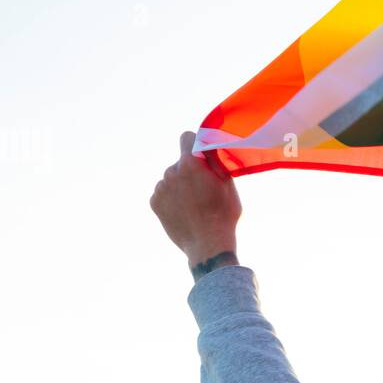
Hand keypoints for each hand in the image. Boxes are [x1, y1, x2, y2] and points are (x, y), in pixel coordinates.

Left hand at [150, 132, 242, 265]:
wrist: (208, 245)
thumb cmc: (223, 215)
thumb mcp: (228, 184)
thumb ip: (216, 163)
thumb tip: (208, 150)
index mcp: (190, 163)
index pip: (186, 137)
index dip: (195, 143)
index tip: (200, 155)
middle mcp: (171, 171)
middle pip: (180, 163)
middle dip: (190, 171)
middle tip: (203, 190)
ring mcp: (161, 188)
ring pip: (171, 179)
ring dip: (180, 186)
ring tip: (194, 205)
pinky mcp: (154, 202)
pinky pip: (163, 193)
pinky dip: (171, 199)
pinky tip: (184, 212)